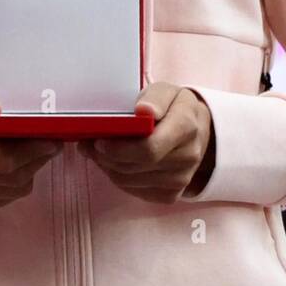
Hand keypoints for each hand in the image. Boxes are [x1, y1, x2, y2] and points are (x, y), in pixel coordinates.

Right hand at [0, 83, 62, 214]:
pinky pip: (7, 198)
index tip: (51, 139)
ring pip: (14, 189)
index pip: (3, 158)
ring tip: (35, 152)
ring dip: (31, 171)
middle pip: (13, 176)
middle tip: (51, 144)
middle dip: (38, 160)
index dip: (32, 151)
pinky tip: (17, 166)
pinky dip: (18, 183)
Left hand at [77, 82, 214, 202]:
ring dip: (108, 167)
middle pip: (136, 166)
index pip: (149, 147)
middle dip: (107, 157)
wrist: (196, 131)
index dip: (119, 148)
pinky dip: (118, 177)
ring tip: (97, 151)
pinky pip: (134, 191)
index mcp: (186, 126)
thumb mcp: (166, 91)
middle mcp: (188, 156)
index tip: (100, 140)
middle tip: (89, 144)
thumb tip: (143, 111)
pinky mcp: (171, 194)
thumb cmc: (174, 108)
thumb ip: (154, 98)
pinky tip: (113, 162)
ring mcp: (181, 178)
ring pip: (130, 181)